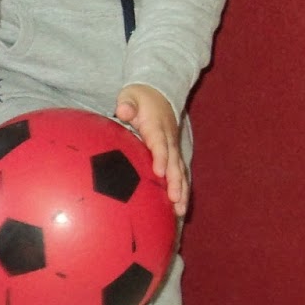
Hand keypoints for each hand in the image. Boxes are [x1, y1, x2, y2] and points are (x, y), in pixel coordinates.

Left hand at [116, 84, 186, 215]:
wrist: (161, 93)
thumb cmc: (141, 97)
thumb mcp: (131, 95)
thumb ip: (127, 103)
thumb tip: (123, 111)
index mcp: (157, 127)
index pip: (160, 144)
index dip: (161, 158)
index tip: (159, 172)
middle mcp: (169, 140)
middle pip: (175, 163)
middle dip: (176, 182)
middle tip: (175, 200)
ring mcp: (173, 147)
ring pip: (180, 171)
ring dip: (182, 190)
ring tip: (181, 211)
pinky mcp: (174, 154)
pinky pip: (180, 173)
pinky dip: (181, 189)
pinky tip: (178, 208)